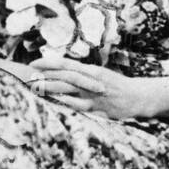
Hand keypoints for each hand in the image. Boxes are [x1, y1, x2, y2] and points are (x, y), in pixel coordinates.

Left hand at [29, 57, 153, 120]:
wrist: (138, 96)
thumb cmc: (117, 86)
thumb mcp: (99, 76)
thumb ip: (83, 76)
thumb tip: (64, 76)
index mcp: (90, 70)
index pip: (66, 64)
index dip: (49, 63)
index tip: (34, 63)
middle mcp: (90, 79)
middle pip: (65, 74)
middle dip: (47, 73)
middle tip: (29, 73)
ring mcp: (93, 93)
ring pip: (70, 88)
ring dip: (53, 86)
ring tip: (37, 85)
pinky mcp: (98, 106)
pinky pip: (81, 104)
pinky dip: (70, 101)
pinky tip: (58, 100)